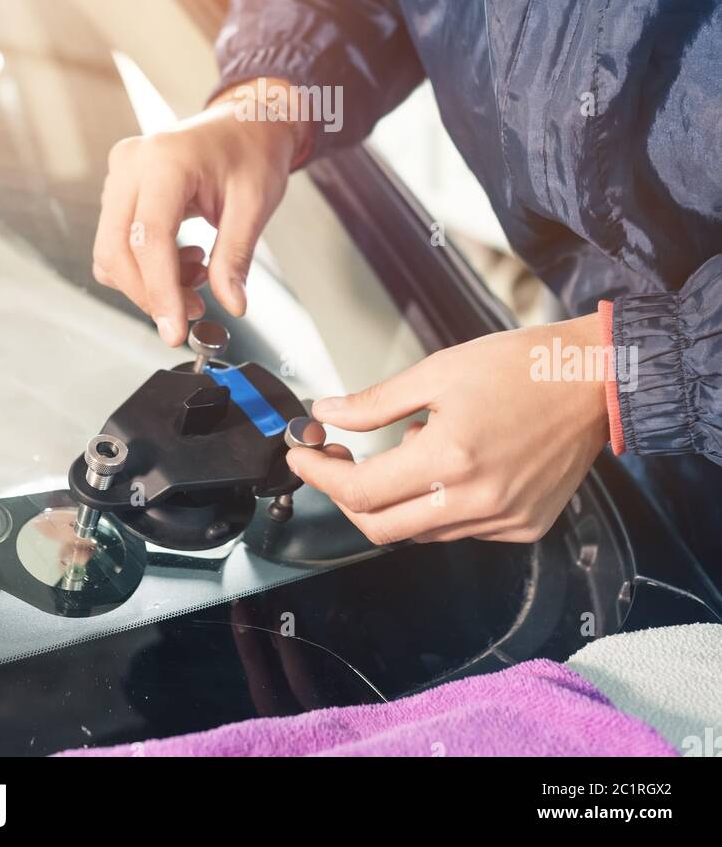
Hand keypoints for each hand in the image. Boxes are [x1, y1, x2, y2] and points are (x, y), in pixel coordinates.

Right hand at [92, 84, 303, 344]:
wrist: (247, 122)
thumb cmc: (252, 151)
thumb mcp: (255, 204)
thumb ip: (236, 256)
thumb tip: (231, 303)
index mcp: (165, 160)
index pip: (149, 238)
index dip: (159, 292)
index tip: (175, 331)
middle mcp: (131, 163)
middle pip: (117, 249)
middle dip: (150, 293)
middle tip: (192, 313)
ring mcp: (120, 173)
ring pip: (112, 250)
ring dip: (150, 281)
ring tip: (199, 275)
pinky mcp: (120, 188)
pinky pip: (118, 241)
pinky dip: (146, 265)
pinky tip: (185, 259)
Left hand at [286, 316, 610, 544]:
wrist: (594, 380)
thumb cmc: (522, 366)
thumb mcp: (437, 371)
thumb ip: (376, 402)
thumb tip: (327, 412)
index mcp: (451, 458)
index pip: (361, 492)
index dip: (321, 477)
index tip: (303, 457)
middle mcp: (478, 500)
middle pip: (381, 527)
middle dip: (348, 495)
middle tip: (336, 460)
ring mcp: (504, 520)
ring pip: (420, 531)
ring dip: (398, 497)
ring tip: (419, 441)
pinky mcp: (523, 527)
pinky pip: (460, 530)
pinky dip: (440, 504)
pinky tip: (455, 462)